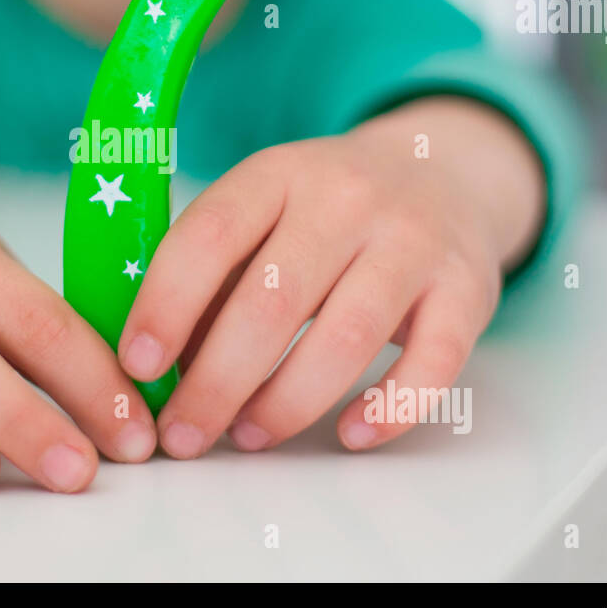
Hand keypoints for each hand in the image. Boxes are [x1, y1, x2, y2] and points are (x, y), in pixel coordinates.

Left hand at [117, 96, 545, 455]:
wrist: (442, 170)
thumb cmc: (324, 211)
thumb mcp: (264, 212)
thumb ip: (214, 276)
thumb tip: (157, 369)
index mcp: (278, 174)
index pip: (211, 235)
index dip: (166, 304)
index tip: (138, 366)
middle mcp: (347, 198)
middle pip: (273, 300)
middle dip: (217, 382)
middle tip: (184, 436)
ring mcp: (413, 241)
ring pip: (347, 337)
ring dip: (287, 402)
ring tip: (247, 437)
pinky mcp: (468, 287)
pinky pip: (435, 360)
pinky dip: (392, 408)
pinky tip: (350, 435)